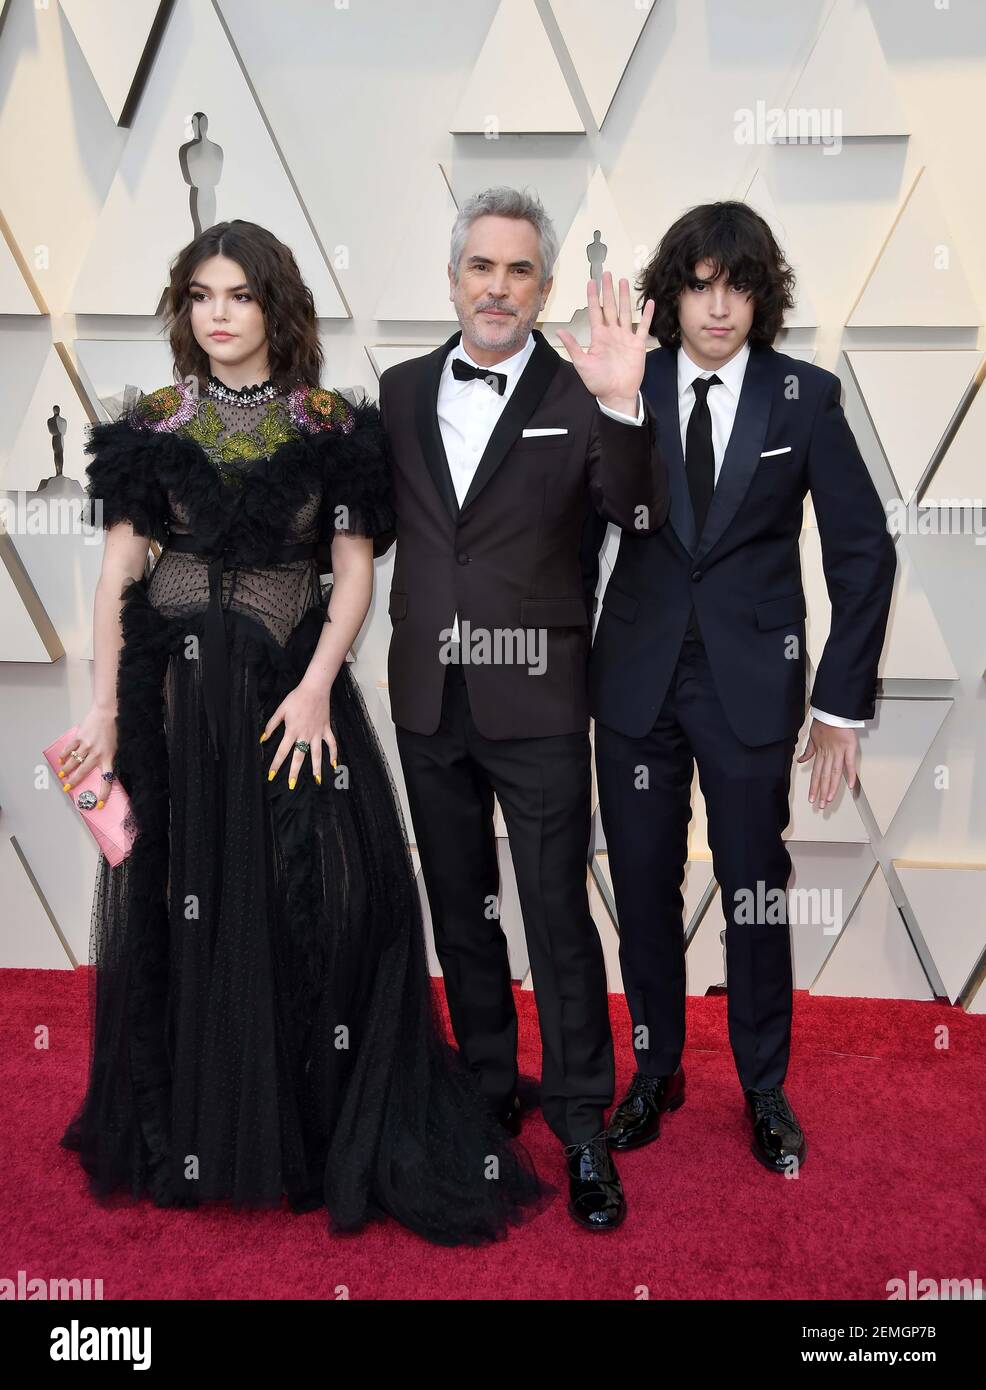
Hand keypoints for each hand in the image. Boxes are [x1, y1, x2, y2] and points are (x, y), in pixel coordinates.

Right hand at [58, 706, 117, 806]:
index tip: (99, 803)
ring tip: (62, 775)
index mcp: (109, 757)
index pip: (107, 779)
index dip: (103, 793)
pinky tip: (61, 759)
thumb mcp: (115, 746)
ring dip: (66, 769)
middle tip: (67, 788)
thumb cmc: (114, 729)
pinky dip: (64, 755)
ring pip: (73, 761)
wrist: (107, 712)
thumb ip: (108, 758)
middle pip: (83, 772)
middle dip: (74, 782)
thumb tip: (101, 770)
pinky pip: (69, 749)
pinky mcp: (79, 737)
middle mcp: (97, 753)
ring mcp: (87, 745)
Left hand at [260, 680, 335, 788]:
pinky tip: (334, 765)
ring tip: (317, 781)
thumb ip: (271, 725)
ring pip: (317, 754)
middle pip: (299, 757)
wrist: (314, 688)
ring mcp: (317, 733)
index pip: (282, 751)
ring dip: (316, 768)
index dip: (275, 764)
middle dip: (294, 772)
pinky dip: (334, 754)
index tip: (271, 775)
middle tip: (291, 785)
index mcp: (292, 731)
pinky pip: (331, 744)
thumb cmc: (296, 698)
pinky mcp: (326, 729)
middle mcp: (305, 735)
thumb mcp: (280, 710)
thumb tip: (263, 738)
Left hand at [555, 271, 653, 411]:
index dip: (593, 297)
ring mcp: (625, 338)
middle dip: (608, 291)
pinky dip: (646, 315)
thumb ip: (573, 346)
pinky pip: (643, 327)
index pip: (595, 312)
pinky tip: (649, 302)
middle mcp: (612, 333)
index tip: (591, 282)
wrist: (616, 395)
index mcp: (598, 337)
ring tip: (624, 282)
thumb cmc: (598, 382)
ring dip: (624, 297)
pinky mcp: (637, 345)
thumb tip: (560, 331)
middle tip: (606, 274)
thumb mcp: (582, 364)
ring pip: (624, 312)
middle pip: (610, 307)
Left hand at [797, 720, 858, 806]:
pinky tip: (850, 786)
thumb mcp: (812, 738)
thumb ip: (808, 751)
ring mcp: (839, 752)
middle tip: (820, 805)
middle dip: (821, 792)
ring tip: (829, 800)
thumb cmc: (824, 723)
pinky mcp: (849, 747)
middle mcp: (828, 755)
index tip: (812, 798)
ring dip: (831, 787)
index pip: (816, 774)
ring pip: (834, 773)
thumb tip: (800, 761)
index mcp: (820, 753)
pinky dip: (850, 774)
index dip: (814, 787)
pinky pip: (850, 763)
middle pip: (824, 777)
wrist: (832, 711)